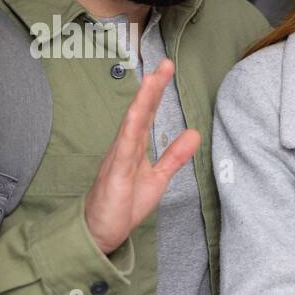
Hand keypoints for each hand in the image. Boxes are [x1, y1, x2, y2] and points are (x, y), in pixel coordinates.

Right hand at [83, 58, 199, 254]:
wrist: (101, 231)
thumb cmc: (124, 203)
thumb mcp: (158, 177)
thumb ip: (174, 156)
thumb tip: (194, 133)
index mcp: (135, 147)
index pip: (148, 114)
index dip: (157, 92)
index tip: (168, 70)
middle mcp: (125, 147)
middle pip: (139, 112)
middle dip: (152, 88)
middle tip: (165, 64)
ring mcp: (118, 159)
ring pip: (131, 124)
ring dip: (142, 101)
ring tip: (152, 79)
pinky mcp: (115, 174)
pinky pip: (124, 149)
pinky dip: (131, 131)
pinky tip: (137, 114)